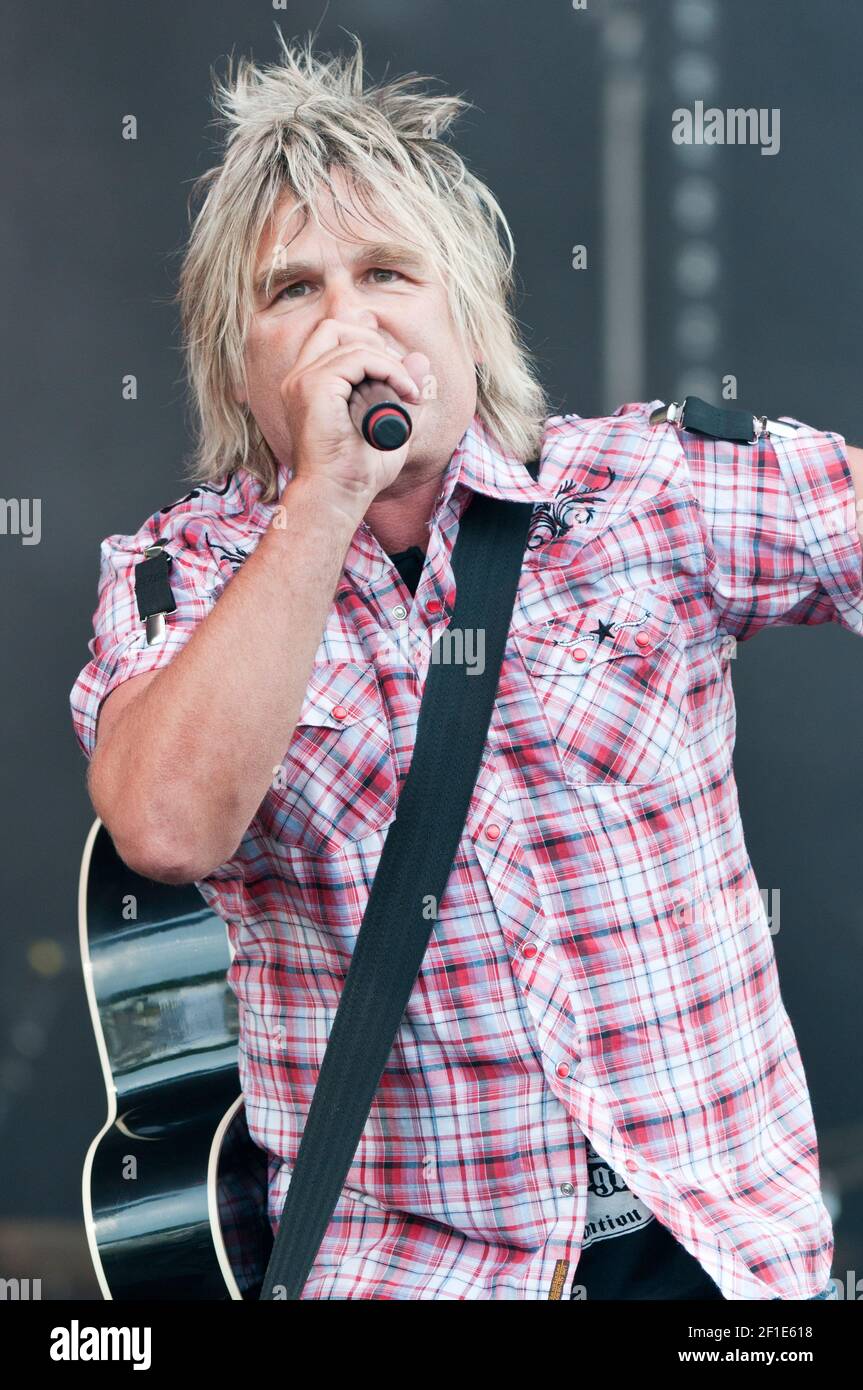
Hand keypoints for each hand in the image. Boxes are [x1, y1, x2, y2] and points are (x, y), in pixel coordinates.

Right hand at [278, 318, 427, 520]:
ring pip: (352, 341)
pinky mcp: (313, 387)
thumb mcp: (391, 424)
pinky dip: (388, 369)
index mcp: (308, 385)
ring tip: (408, 391)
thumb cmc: (357, 473)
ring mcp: (303, 380)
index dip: (369, 345)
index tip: (398, 375)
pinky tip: (403, 392)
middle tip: (403, 379)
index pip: (333, 338)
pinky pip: (358, 357)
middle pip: (336, 328)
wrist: (338, 497)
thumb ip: (402, 390)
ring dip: (390, 361)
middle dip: (377, 345)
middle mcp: (299, 378)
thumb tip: (420, 358)